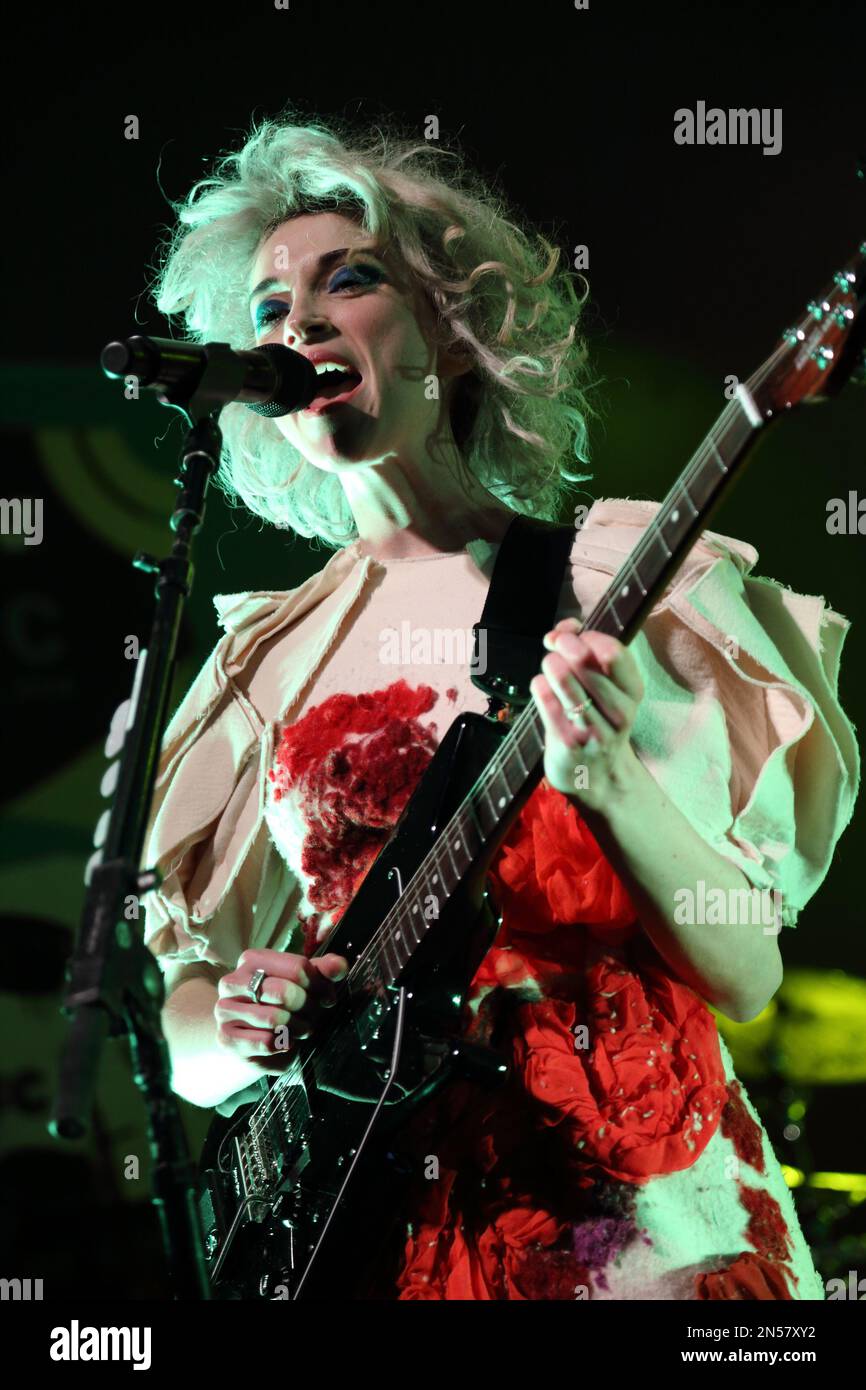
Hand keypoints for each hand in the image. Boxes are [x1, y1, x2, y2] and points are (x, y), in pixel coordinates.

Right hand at [215, 947, 348, 1074]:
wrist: (247, 1039)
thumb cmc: (280, 1006)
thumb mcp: (302, 984)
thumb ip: (322, 971)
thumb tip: (340, 965)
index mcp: (252, 960)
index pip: (297, 967)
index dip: (320, 985)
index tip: (327, 997)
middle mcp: (232, 982)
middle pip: (285, 992)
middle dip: (308, 1008)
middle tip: (313, 1016)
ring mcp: (226, 1011)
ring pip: (275, 1018)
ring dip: (297, 1028)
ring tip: (300, 1029)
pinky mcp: (227, 1039)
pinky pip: (266, 1042)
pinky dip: (283, 1044)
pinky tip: (284, 1042)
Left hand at [529, 618, 644, 811]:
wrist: (599, 776)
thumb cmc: (598, 717)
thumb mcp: (606, 686)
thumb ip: (588, 651)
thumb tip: (563, 628)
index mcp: (632, 690)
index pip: (613, 652)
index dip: (587, 636)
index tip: (574, 635)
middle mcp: (619, 710)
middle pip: (584, 663)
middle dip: (563, 645)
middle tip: (555, 646)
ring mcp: (594, 729)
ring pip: (564, 681)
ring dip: (551, 665)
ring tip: (550, 666)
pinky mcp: (569, 743)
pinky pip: (547, 703)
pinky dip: (539, 686)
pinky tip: (541, 686)